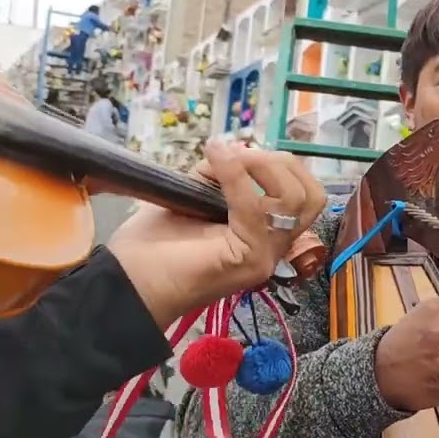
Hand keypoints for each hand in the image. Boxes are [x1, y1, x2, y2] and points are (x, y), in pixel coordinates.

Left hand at [107, 140, 326, 325]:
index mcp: (265, 234)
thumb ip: (217, 176)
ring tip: (229, 157)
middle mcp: (274, 248)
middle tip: (239, 155)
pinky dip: (237, 178)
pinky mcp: (249, 260)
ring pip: (296, 201)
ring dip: (262, 168)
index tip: (239, 152)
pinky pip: (255, 210)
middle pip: (311, 196)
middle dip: (279, 163)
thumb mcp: (192, 196)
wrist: (127, 286)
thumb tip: (232, 150)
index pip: (305, 194)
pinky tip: (216, 160)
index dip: (281, 165)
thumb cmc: (153, 248)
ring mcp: (266, 257)